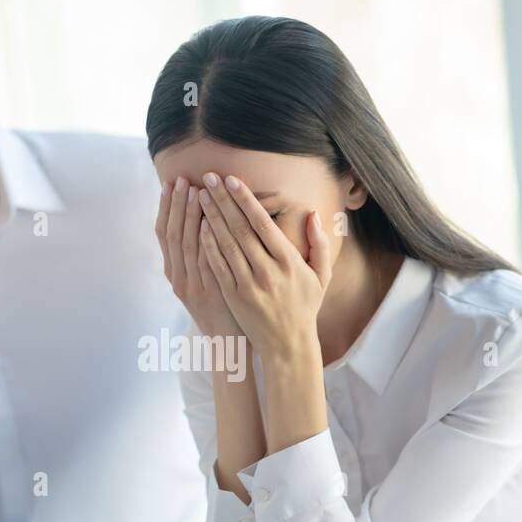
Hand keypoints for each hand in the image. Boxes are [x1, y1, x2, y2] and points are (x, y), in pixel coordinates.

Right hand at [155, 176, 242, 338]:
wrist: (229, 341)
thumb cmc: (222, 305)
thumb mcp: (204, 278)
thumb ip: (201, 252)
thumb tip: (204, 219)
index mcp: (174, 271)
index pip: (164, 232)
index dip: (166, 207)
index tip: (170, 183)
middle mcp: (177, 277)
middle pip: (171, 234)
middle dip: (175, 204)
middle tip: (181, 178)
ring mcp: (191, 286)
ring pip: (185, 245)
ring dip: (188, 216)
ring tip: (195, 190)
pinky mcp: (208, 293)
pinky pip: (203, 263)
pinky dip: (203, 241)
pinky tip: (207, 222)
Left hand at [196, 173, 333, 359]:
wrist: (288, 344)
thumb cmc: (305, 306)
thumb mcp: (321, 276)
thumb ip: (320, 244)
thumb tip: (313, 214)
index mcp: (289, 262)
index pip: (263, 224)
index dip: (246, 200)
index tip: (232, 180)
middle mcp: (268, 272)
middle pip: (241, 229)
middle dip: (223, 201)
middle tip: (208, 178)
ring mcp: (249, 285)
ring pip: (226, 245)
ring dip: (212, 218)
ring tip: (199, 196)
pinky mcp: (234, 297)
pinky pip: (218, 267)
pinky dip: (208, 246)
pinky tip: (199, 227)